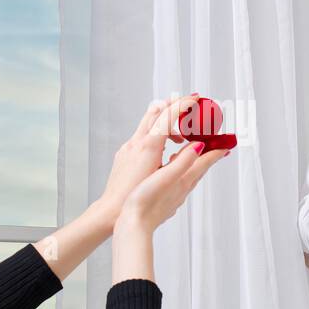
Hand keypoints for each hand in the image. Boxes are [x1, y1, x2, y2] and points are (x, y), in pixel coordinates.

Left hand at [94, 95, 200, 226]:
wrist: (110, 209)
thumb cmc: (134, 197)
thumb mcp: (164, 177)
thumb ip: (183, 160)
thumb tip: (199, 147)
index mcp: (148, 146)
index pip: (168, 115)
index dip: (184, 104)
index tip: (196, 99)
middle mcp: (136, 142)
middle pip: (156, 111)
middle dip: (175, 106)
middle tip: (190, 109)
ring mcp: (128, 147)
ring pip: (148, 123)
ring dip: (166, 123)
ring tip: (181, 138)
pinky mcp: (124, 154)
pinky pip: (142, 135)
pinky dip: (157, 134)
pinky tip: (163, 151)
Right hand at [118, 139, 227, 232]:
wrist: (134, 226)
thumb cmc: (145, 202)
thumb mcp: (165, 176)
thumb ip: (183, 160)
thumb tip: (200, 146)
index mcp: (184, 180)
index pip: (205, 161)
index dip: (217, 150)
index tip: (227, 141)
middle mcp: (183, 188)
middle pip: (201, 168)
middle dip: (210, 156)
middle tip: (217, 146)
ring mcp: (176, 196)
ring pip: (191, 176)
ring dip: (196, 165)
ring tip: (198, 156)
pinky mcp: (167, 202)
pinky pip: (180, 184)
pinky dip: (182, 174)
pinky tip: (175, 174)